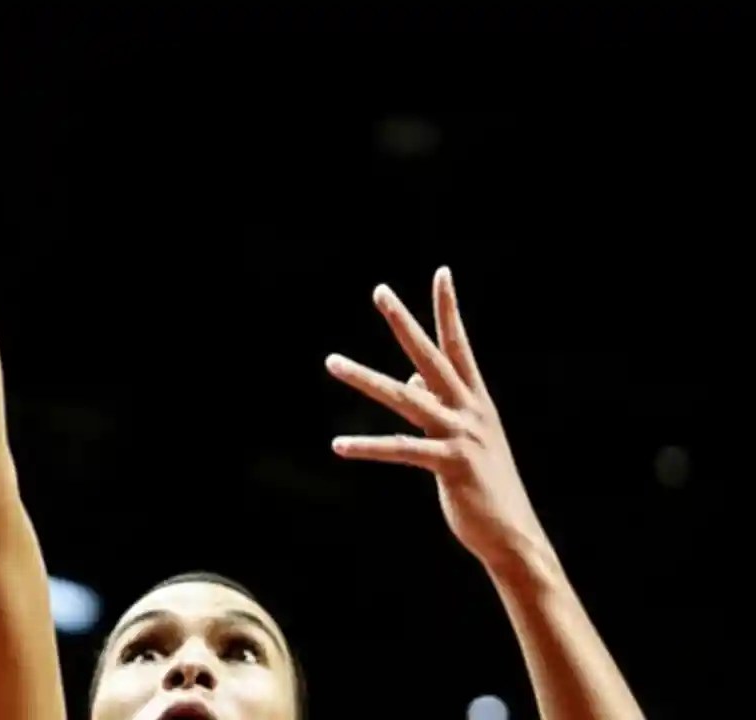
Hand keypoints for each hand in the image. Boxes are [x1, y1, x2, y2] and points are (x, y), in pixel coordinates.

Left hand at [326, 267, 553, 571]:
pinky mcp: (450, 464)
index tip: (441, 272)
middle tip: (380, 290)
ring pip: (403, 396)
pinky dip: (367, 447)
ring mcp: (461, 435)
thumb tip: (409, 380)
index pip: (459, 344)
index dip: (448, 309)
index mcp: (476, 401)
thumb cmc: (484, 487)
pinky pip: (400, 449)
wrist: (514, 535)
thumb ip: (438, 406)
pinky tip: (339, 444)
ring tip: (331, 362)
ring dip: (363, 377)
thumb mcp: (463, 439)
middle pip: (430, 355)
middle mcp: (470, 410)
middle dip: (404, 322)